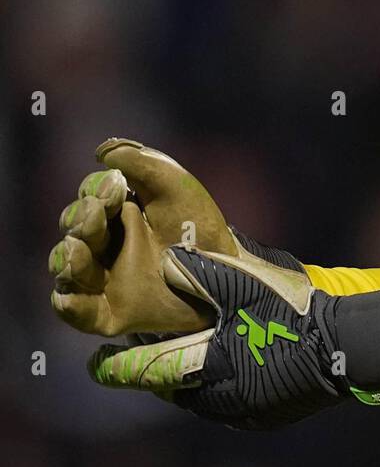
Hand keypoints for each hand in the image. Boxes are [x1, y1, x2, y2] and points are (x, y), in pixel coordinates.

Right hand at [49, 138, 229, 337]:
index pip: (89, 198)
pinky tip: (68, 298)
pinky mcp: (113, 311)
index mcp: (115, 212)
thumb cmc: (197, 223)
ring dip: (67, 258)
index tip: (115, 188)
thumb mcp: (174, 185)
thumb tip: (103, 152)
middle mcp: (104, 244)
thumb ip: (142, 163)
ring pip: (69, 269)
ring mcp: (106, 278)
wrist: (225, 270)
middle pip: (74, 230)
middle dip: (80, 220)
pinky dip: (70, 308)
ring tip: (77, 250)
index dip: (95, 191)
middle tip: (97, 215)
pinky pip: (81, 313)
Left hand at [88, 236, 379, 429]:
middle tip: (135, 355)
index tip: (94, 365)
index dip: (120, 368)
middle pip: (174, 389)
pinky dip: (215, 389)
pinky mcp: (267, 416)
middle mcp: (223, 399)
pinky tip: (223, 368)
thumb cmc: (297, 314)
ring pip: (200, 400)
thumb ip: (205, 274)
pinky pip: (227, 406)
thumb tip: (167, 261)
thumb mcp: (247, 286)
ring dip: (185, 381)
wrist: (350, 347)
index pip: (152, 371)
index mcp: (212, 366)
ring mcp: (247, 413)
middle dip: (153, 372)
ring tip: (179, 359)